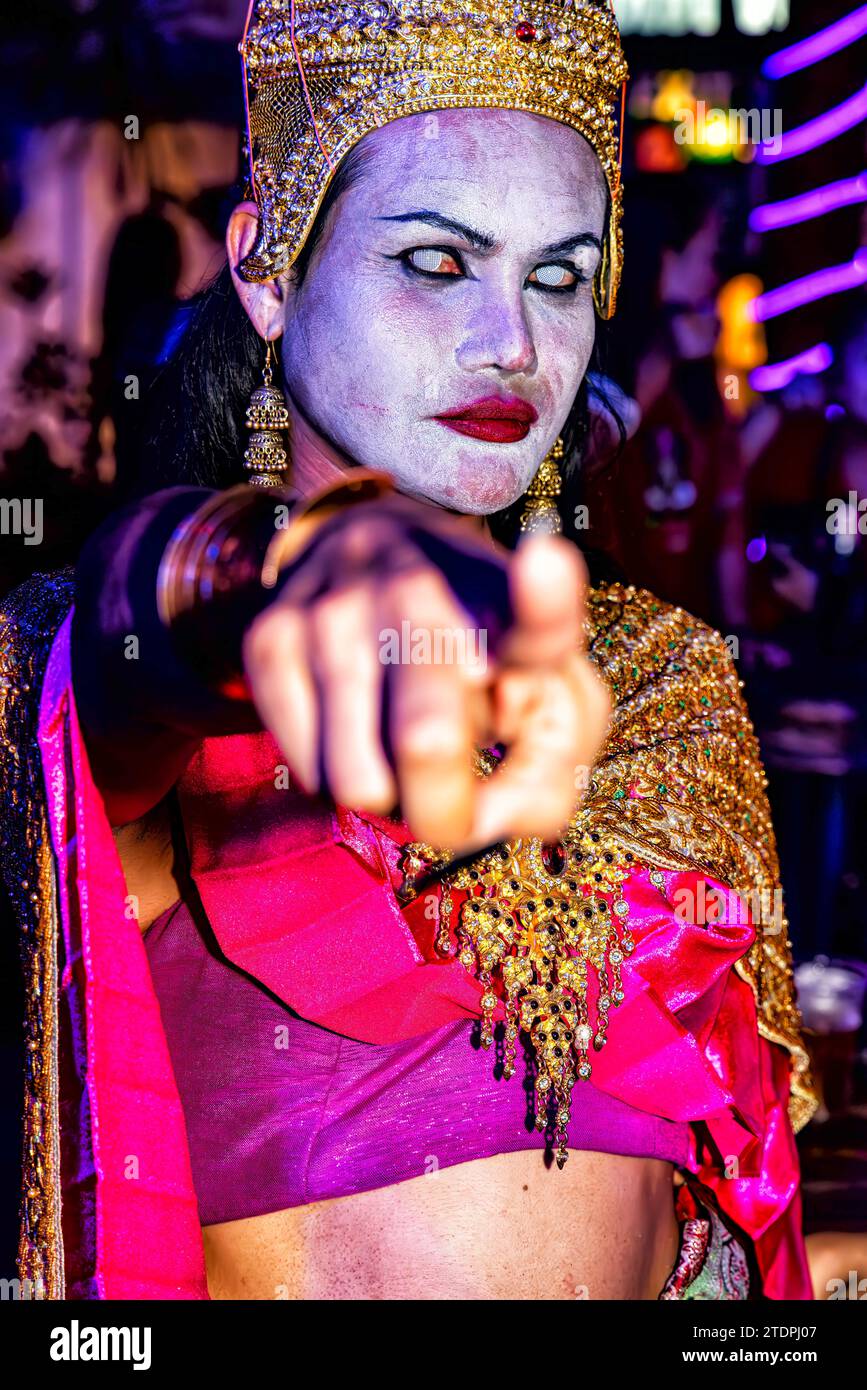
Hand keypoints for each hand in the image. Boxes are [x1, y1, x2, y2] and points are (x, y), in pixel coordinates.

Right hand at [242, 496, 610, 852]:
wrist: (368, 549)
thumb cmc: (480, 652)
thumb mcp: (547, 704)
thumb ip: (546, 780)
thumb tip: (480, 823)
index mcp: (505, 605)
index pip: (533, 609)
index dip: (546, 597)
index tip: (546, 563)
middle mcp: (419, 591)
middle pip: (426, 742)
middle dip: (445, 811)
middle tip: (450, 796)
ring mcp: (336, 610)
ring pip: (359, 783)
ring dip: (389, 793)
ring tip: (399, 737)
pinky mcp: (271, 638)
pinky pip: (309, 775)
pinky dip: (337, 776)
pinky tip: (356, 726)